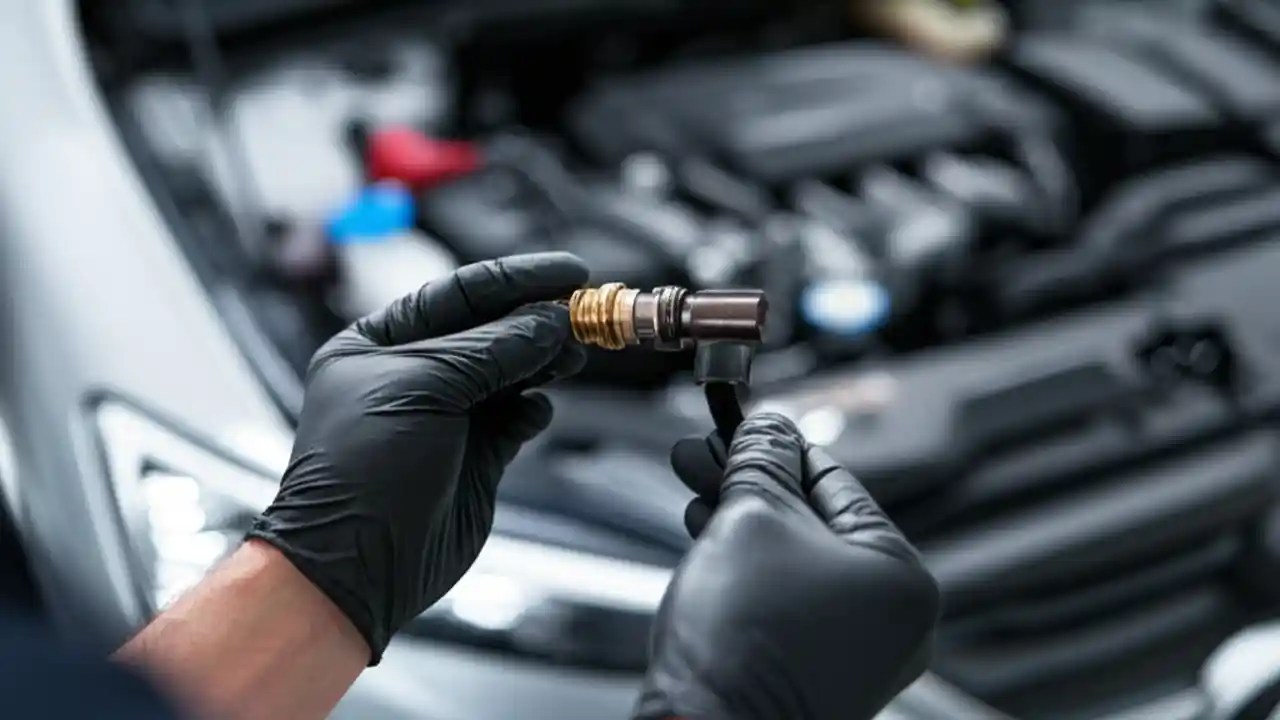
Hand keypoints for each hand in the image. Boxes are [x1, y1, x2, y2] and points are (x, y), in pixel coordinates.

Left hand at [248, 252, 588, 662]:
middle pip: (490, 331)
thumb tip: (549, 320)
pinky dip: (533, 409)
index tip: (567, 271)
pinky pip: (516, 418)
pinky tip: (537, 410)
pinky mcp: (476, 457)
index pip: (457, 294)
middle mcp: (412, 376)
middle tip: (583, 312)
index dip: (514, 279)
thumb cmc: (363, 469)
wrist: (358, 565)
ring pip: (510, 372)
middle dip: (536, 320)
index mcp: (378, 344)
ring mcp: (446, 417)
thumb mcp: (425, 388)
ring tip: (573, 353)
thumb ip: (493, 349)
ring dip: (544, 361)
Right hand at [635, 414, 940, 719]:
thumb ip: (762, 462)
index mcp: (902, 576)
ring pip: (793, 562)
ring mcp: (856, 654)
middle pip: (812, 521)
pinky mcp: (815, 675)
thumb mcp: (750, 518)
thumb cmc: (741, 639)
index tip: (737, 424)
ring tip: (693, 493)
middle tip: (701, 455)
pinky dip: (748, 571)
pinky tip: (705, 540)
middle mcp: (892, 619)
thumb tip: (767, 427)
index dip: (777, 445)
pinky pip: (786, 602)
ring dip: (739, 522)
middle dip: (748, 484)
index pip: (836, 480)